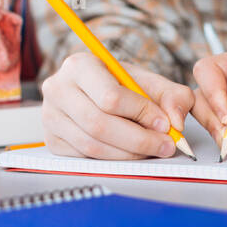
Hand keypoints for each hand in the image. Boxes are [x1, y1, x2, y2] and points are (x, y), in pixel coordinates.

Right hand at [41, 52, 193, 158]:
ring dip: (128, 154)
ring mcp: (50, 116)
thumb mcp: (149, 81)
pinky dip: (112, 160)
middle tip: (165, 145)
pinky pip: (84, 158)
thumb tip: (176, 121)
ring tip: (152, 150)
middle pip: (99, 124)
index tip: (165, 124)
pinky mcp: (52, 140)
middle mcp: (58, 89)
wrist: (93, 91)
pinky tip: (130, 153)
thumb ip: (172, 95)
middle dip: (138, 140)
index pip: (110, 97)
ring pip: (92, 146)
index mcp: (79, 66)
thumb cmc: (121, 85)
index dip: (142, 114)